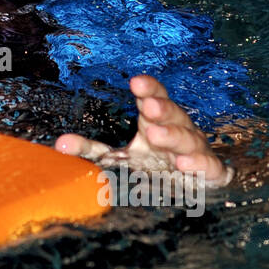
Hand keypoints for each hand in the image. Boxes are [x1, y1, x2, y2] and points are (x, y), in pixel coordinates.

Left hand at [54, 74, 231, 186]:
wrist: (197, 187)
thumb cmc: (154, 164)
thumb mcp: (120, 157)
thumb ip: (91, 149)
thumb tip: (58, 144)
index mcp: (157, 120)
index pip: (154, 98)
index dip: (149, 89)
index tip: (135, 82)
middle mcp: (178, 130)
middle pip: (172, 114)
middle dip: (161, 108)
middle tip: (147, 106)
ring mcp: (195, 149)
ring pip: (187, 138)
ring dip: (172, 136)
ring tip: (155, 135)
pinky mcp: (209, 172)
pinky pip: (206, 165)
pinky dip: (197, 163)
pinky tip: (185, 163)